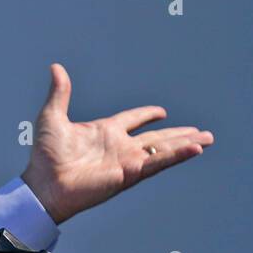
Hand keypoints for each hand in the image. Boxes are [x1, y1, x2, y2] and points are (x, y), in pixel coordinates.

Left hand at [21, 63, 214, 223]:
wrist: (44, 184)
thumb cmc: (45, 156)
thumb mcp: (52, 117)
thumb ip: (60, 93)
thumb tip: (56, 68)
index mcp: (105, 131)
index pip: (133, 120)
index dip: (147, 115)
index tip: (161, 112)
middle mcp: (120, 147)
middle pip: (157, 138)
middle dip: (180, 134)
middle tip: (202, 132)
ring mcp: (127, 161)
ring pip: (164, 150)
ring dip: (187, 144)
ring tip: (208, 139)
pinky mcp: (130, 174)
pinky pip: (159, 163)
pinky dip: (178, 155)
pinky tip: (195, 149)